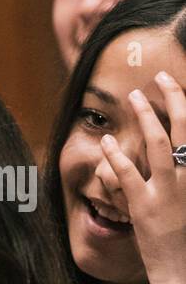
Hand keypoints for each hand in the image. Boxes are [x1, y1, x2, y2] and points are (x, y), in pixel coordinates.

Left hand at [100, 71, 185, 283]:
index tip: (183, 87)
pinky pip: (127, 175)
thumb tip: (180, 158)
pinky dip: (115, 156)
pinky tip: (106, 142)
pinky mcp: (145, 207)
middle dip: (175, 97)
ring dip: (146, 115)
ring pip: (158, 143)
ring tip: (135, 95)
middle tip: (162, 76)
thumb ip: (184, 179)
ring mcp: (169, 191)